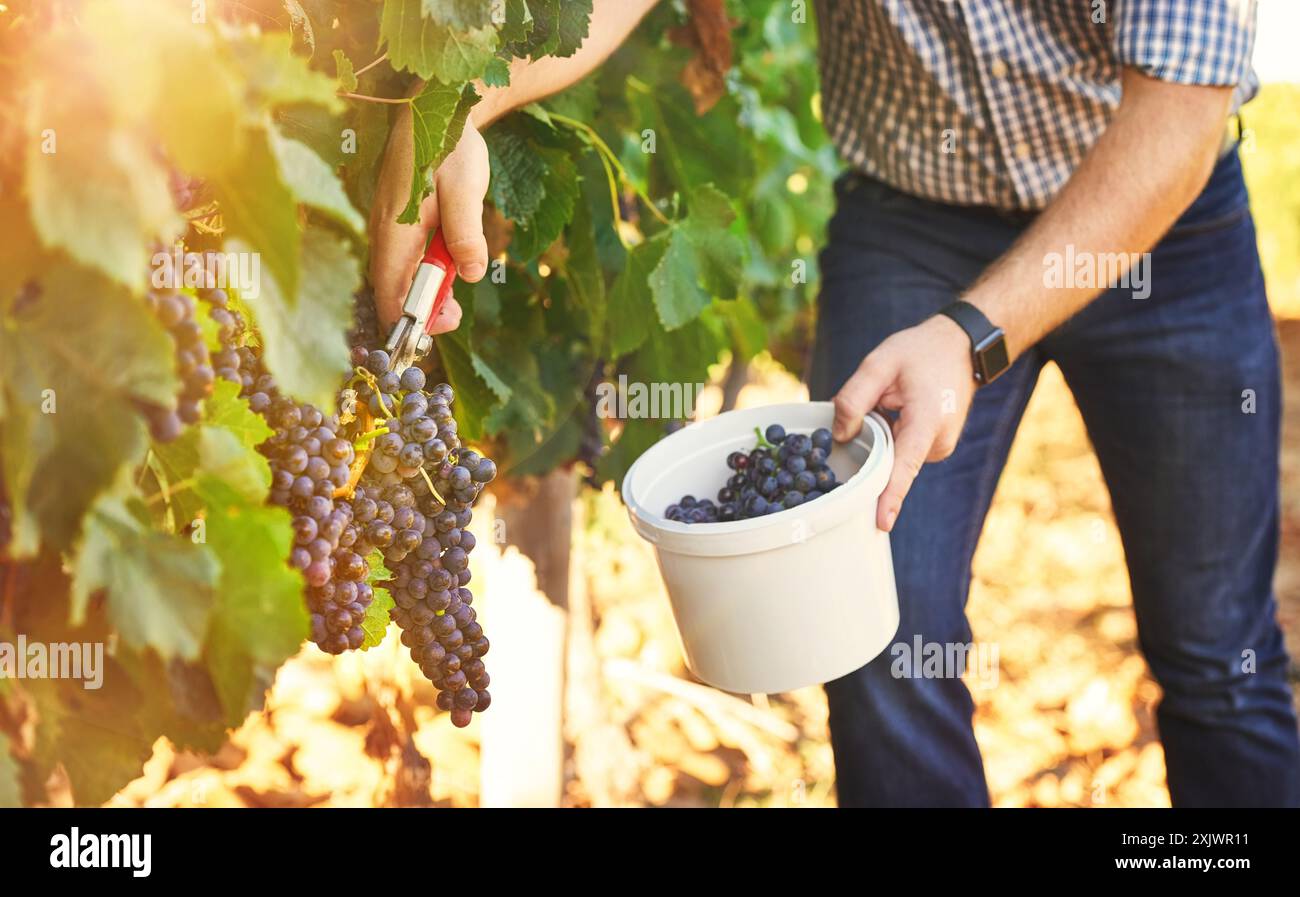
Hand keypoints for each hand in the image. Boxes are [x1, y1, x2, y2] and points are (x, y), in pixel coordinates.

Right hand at [369, 107, 491, 330]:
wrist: (440, 106)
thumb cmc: (451, 145)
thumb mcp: (466, 188)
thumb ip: (465, 232)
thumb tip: (470, 274)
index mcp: (395, 226)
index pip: (388, 289)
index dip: (407, 318)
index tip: (437, 329)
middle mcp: (384, 230)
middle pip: (391, 287)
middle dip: (420, 309)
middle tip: (456, 315)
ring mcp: (388, 226)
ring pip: (397, 275)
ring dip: (425, 291)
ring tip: (455, 298)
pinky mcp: (398, 221)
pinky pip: (404, 258)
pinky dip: (424, 271)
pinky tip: (448, 266)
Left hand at [831, 314, 975, 531]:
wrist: (962, 347)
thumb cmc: (920, 352)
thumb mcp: (879, 363)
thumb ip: (854, 399)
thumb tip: (839, 436)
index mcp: (926, 422)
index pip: (904, 466)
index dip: (891, 496)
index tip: (882, 523)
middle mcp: (937, 442)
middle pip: (891, 463)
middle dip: (869, 449)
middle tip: (873, 407)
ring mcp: (938, 448)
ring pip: (894, 457)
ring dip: (880, 439)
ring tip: (890, 401)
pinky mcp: (934, 447)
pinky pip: (902, 452)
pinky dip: (890, 438)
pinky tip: (894, 410)